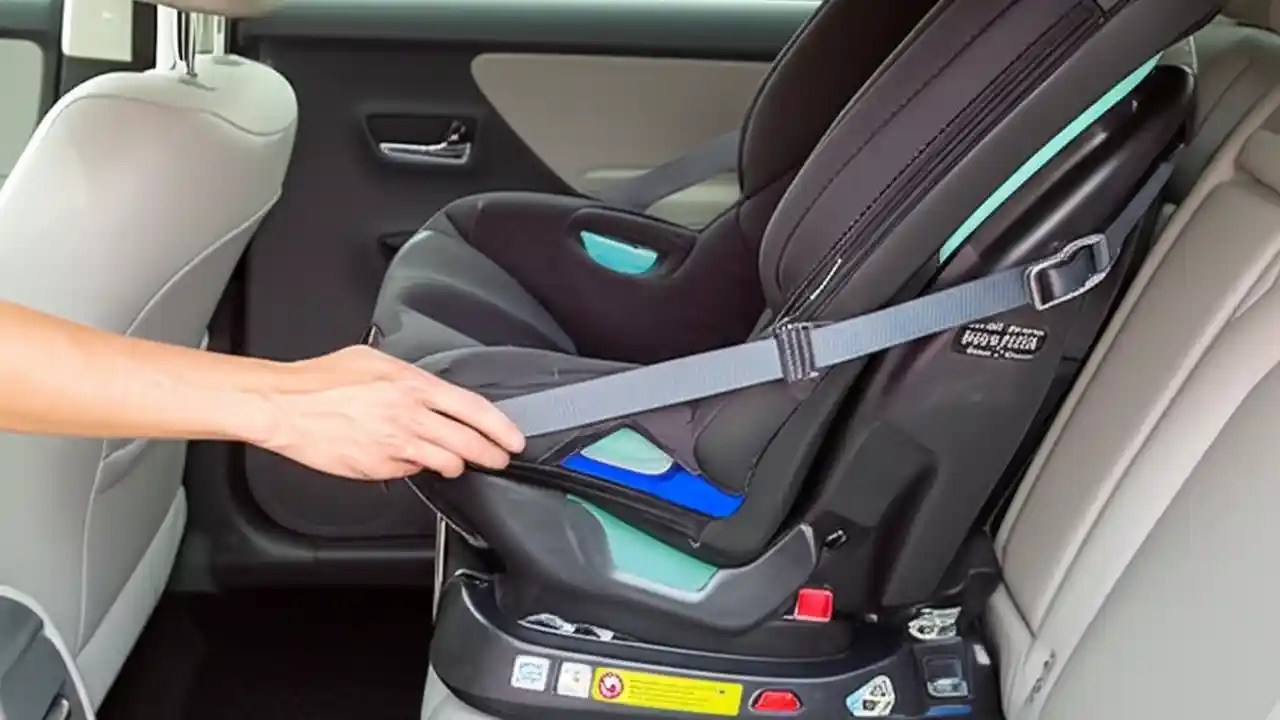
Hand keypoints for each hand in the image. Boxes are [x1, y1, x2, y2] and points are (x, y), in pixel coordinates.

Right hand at [249, 346, 524, 480]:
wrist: (285, 406)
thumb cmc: (320, 381)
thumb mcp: (373, 361)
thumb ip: (406, 377)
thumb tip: (426, 387)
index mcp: (413, 385)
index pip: (474, 409)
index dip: (501, 428)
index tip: (513, 439)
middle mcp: (410, 416)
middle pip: (468, 442)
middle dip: (491, 455)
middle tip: (499, 459)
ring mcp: (395, 446)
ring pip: (445, 463)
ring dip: (455, 464)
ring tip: (456, 461)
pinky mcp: (378, 467)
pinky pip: (410, 472)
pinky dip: (416, 468)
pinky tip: (411, 460)